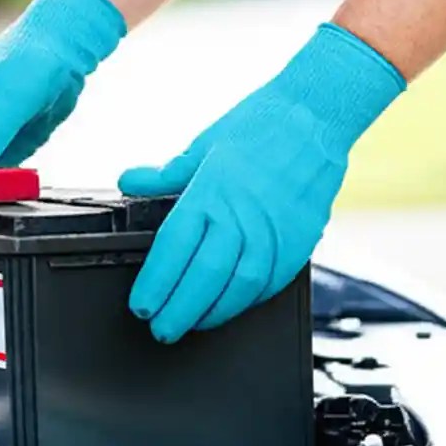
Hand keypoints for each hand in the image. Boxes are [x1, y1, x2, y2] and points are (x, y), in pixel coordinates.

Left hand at [119, 24, 406, 342]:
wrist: (317, 115)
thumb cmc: (260, 125)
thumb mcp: (203, 145)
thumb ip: (164, 175)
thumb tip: (129, 181)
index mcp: (211, 192)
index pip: (174, 249)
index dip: (155, 284)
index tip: (141, 305)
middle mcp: (242, 216)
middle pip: (204, 277)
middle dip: (179, 310)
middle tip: (161, 329)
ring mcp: (274, 232)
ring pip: (239, 288)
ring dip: (213, 314)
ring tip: (192, 325)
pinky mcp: (300, 241)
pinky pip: (271, 283)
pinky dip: (247, 301)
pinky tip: (230, 308)